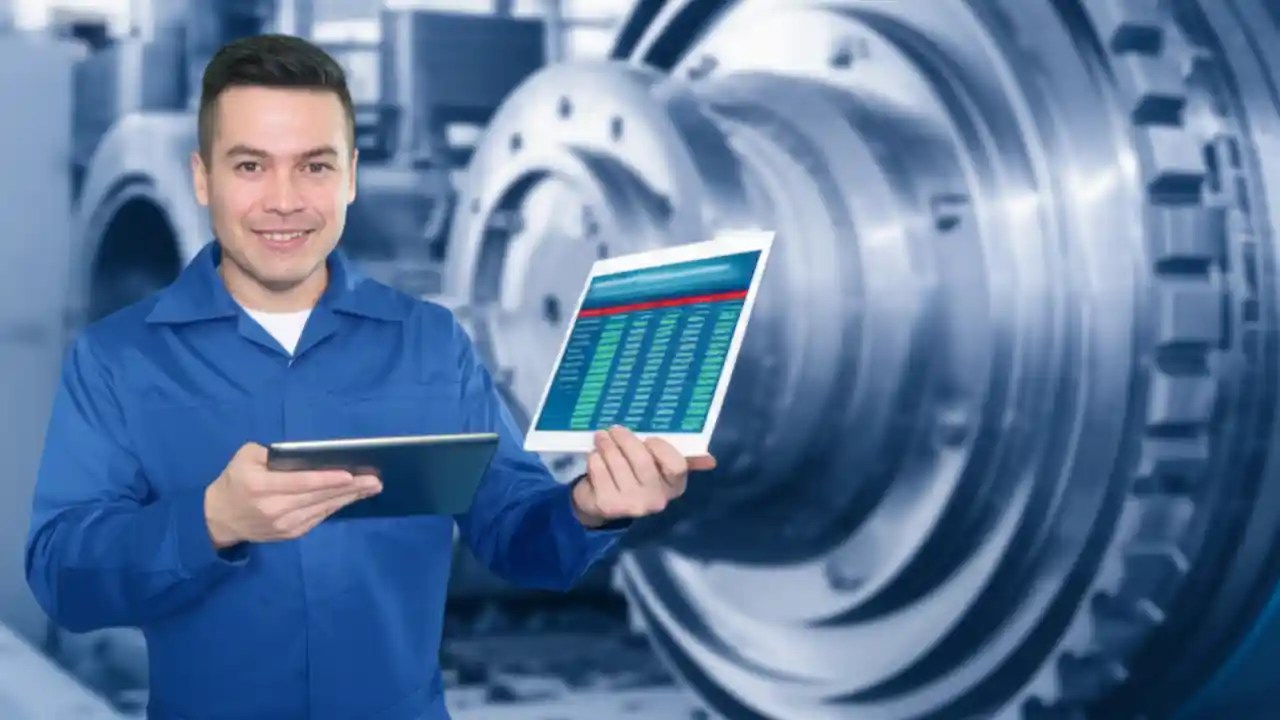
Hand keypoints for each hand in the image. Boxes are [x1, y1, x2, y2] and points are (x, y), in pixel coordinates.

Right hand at [204, 442, 382, 547]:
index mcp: (260, 487)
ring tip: (370, 488)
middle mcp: (273, 508)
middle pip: (317, 497)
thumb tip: (306, 455)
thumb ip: (272, 454)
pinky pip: (318, 518)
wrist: (218, 519)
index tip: (351, 475)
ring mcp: (283, 525)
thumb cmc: (235, 481)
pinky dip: (335, 507)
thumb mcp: (245, 457)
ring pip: (321, 509)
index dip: (327, 480)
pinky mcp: (290, 534)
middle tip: (374, 480)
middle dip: (349, 489)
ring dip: (348, 498)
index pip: (300, 483)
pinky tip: (351, 498)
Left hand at [571, 425, 716, 527]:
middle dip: (625, 439)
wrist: (603, 502)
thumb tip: (711, 461)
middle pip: (642, 461)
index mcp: (674, 487)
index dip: (661, 448)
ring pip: (617, 462)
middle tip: (614, 429)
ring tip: (602, 437)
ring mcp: (632, 505)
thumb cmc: (635, 475)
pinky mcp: (608, 505)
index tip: (649, 439)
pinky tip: (596, 457)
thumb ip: (681, 457)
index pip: (677, 465)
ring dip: (606, 445)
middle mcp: (657, 500)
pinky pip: (599, 470)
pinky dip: (595, 458)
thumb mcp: (658, 466)